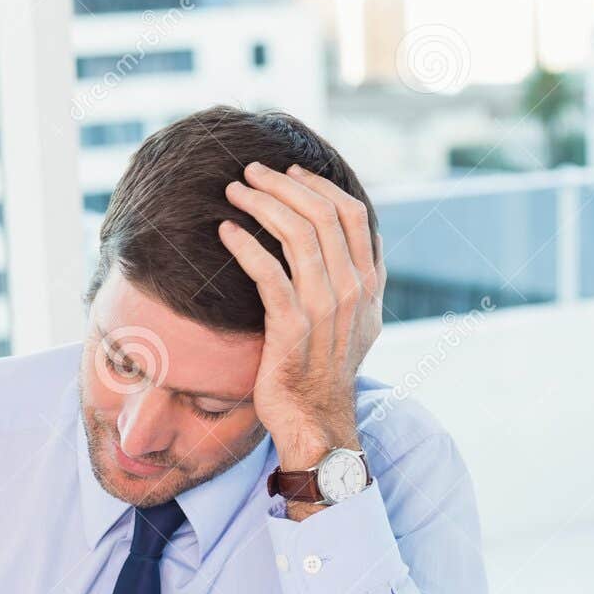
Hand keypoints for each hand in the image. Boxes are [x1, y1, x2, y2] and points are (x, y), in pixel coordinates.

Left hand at [217, 161, 385, 470]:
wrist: (316, 422)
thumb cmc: (322, 372)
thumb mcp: (354, 324)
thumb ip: (353, 284)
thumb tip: (342, 245)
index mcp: (369, 284)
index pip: (351, 214)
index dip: (318, 185)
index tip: (289, 171)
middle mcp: (353, 291)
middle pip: (321, 215)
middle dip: (283, 184)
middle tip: (250, 172)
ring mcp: (325, 308)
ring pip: (297, 234)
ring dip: (262, 205)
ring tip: (234, 192)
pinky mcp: (292, 326)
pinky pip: (267, 272)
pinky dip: (244, 246)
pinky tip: (224, 231)